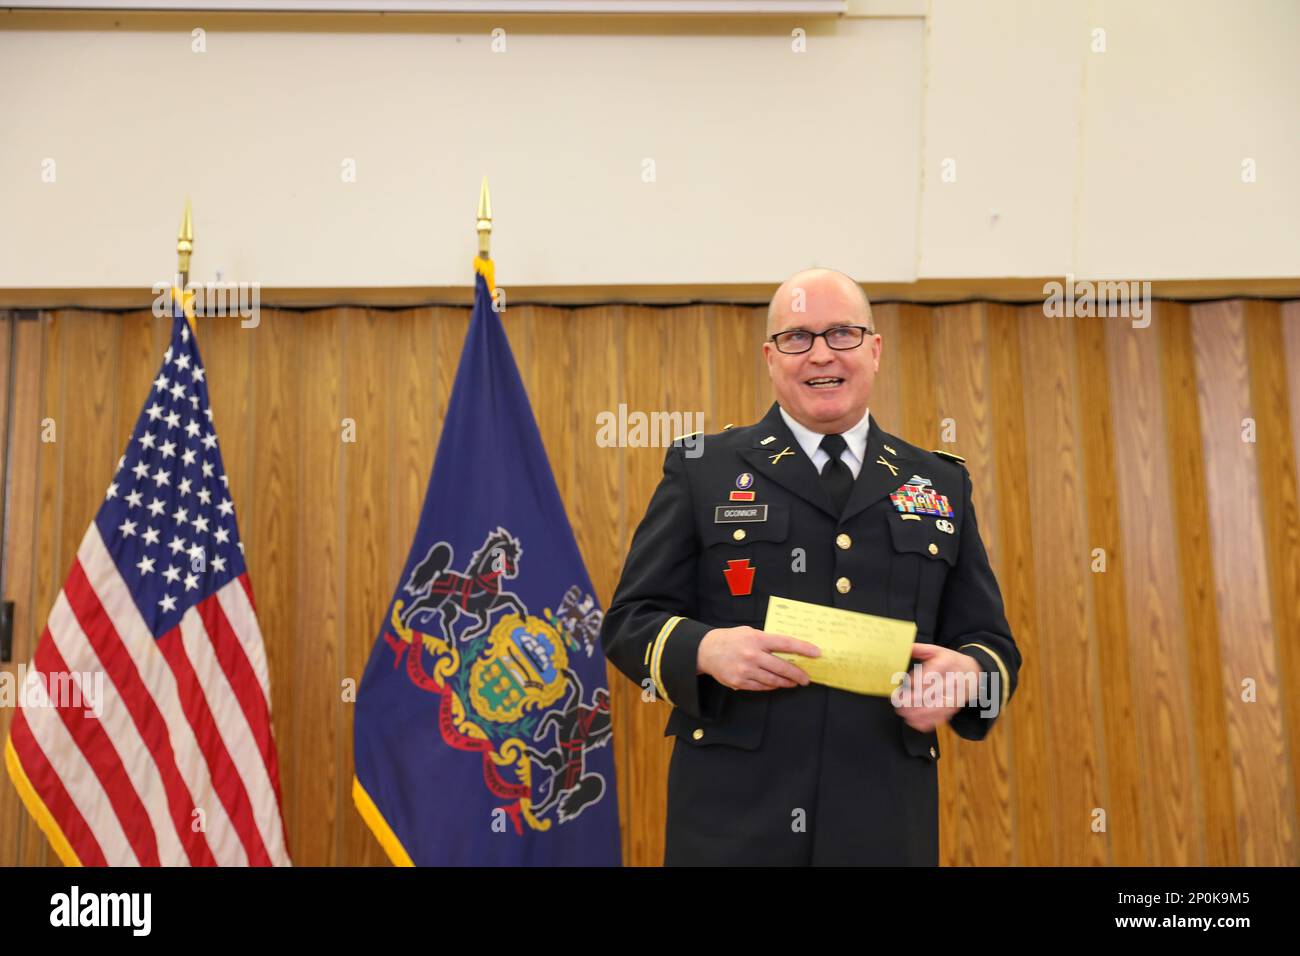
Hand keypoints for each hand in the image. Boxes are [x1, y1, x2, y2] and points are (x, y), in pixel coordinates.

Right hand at [697, 626, 820, 691]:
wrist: (706, 651)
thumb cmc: (731, 639)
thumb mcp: (749, 632)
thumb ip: (766, 640)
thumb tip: (788, 649)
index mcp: (757, 639)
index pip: (785, 644)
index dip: (803, 649)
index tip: (817, 653)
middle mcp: (752, 655)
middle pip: (782, 667)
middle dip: (798, 674)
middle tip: (807, 678)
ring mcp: (745, 670)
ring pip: (773, 680)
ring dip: (786, 682)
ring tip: (794, 682)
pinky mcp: (739, 682)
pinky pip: (761, 687)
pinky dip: (771, 686)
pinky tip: (777, 684)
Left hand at [892, 642, 980, 731]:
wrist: (974, 673)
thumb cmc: (951, 662)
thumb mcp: (937, 650)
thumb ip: (919, 649)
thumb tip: (903, 647)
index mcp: (948, 663)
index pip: (933, 672)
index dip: (918, 679)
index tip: (904, 684)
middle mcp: (954, 680)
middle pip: (934, 692)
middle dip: (914, 699)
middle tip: (898, 701)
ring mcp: (956, 696)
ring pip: (938, 708)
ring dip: (919, 713)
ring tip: (904, 713)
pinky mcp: (955, 708)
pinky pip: (942, 717)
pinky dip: (927, 722)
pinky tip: (914, 721)